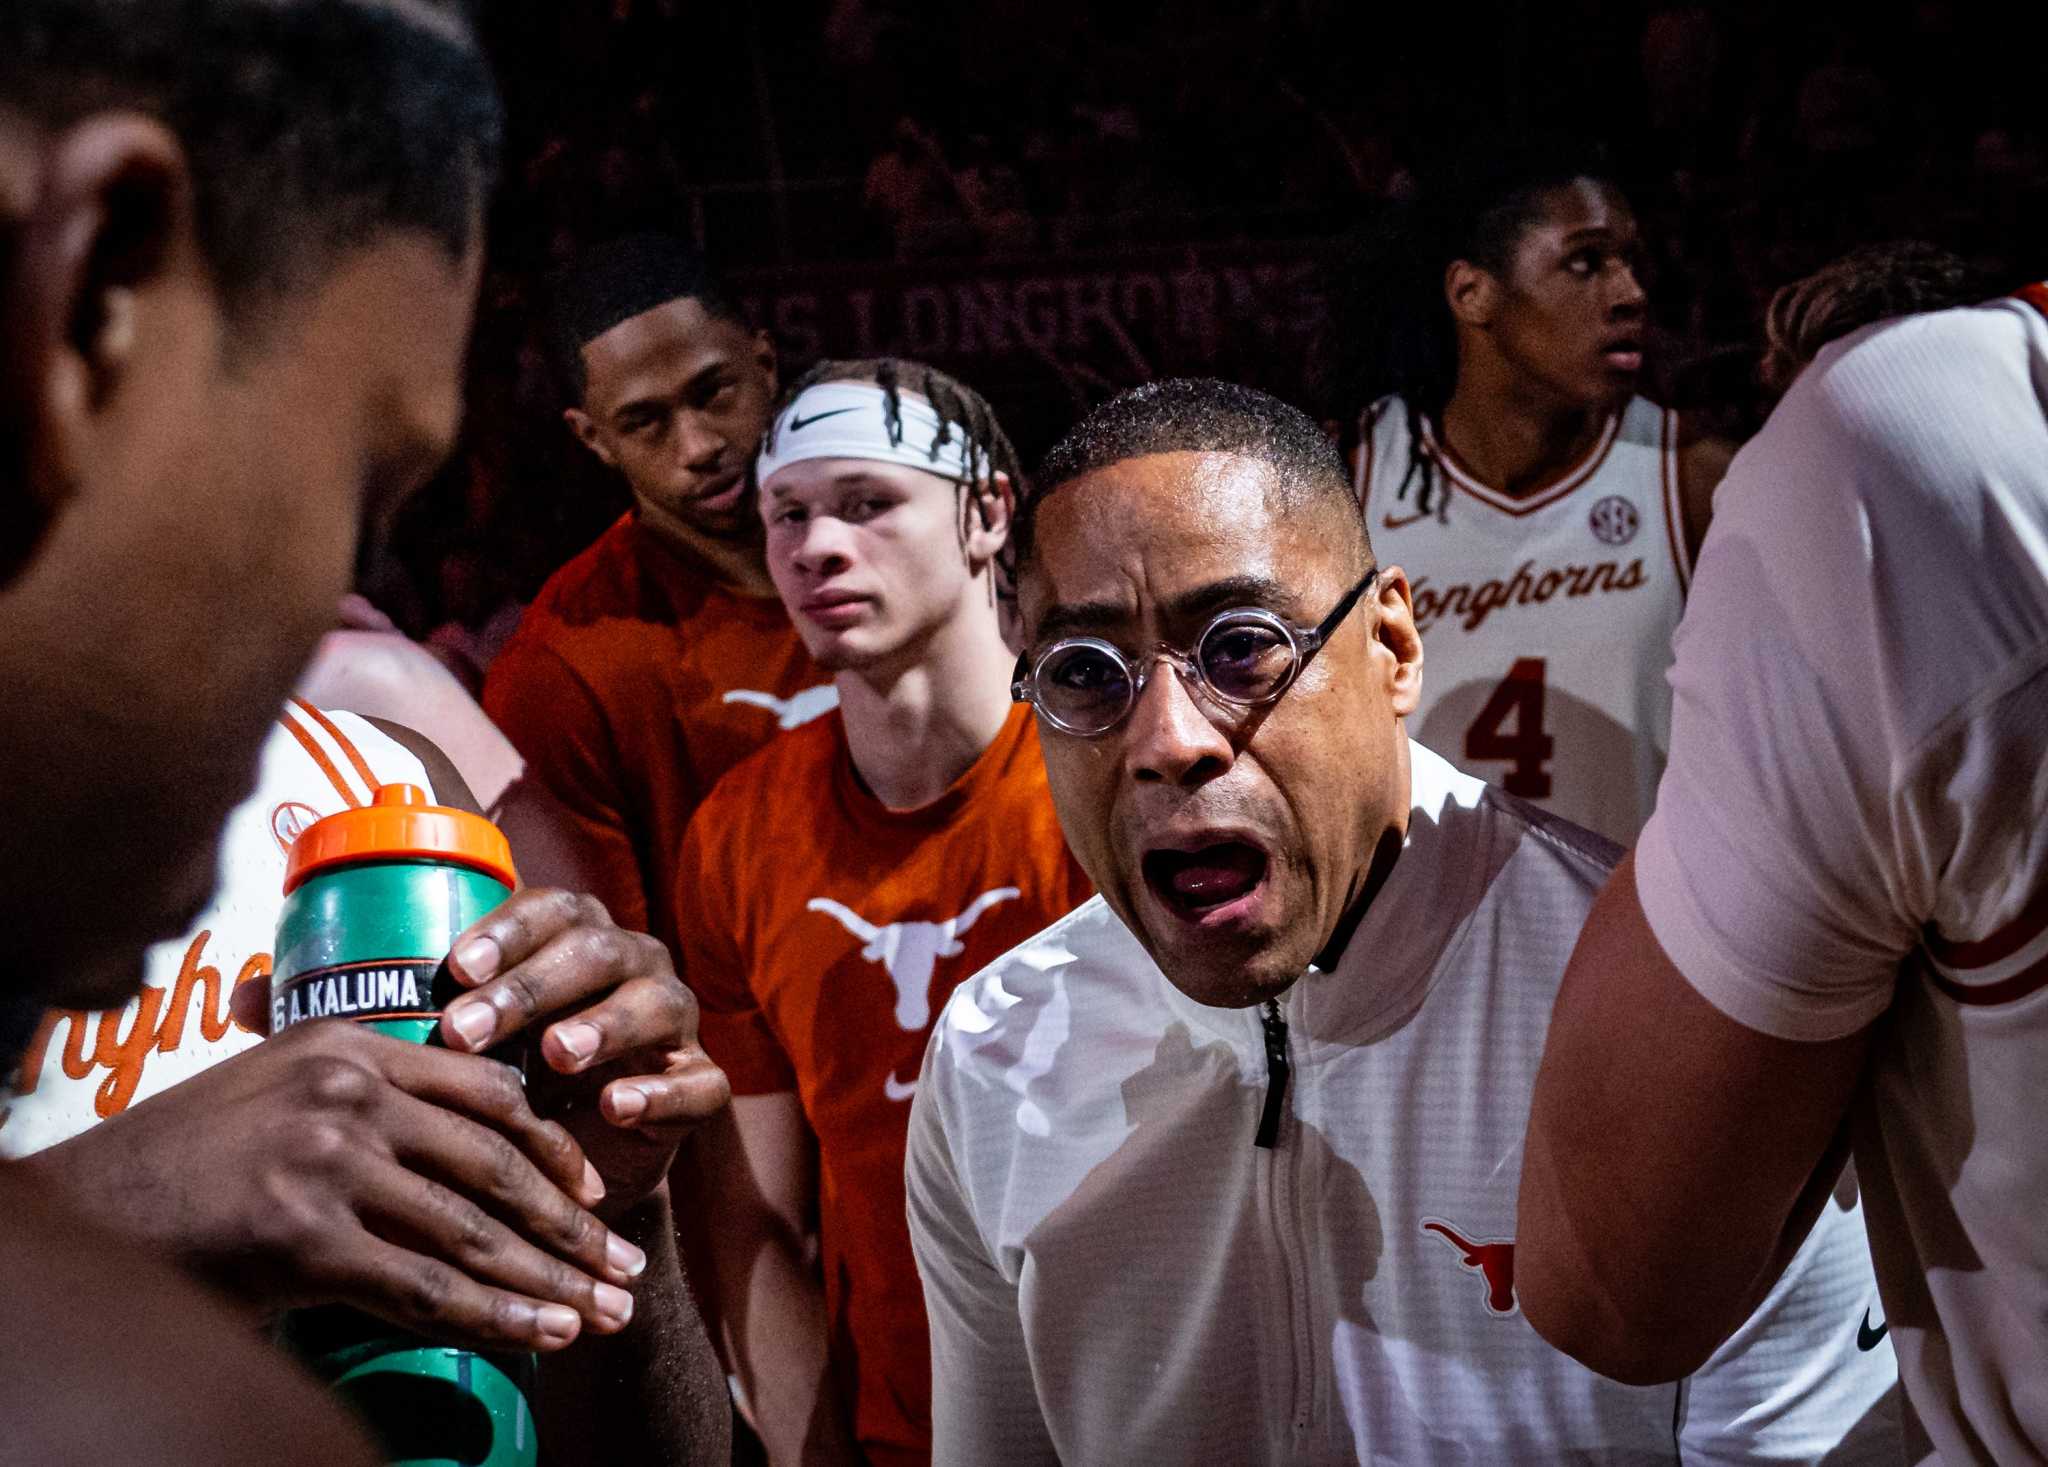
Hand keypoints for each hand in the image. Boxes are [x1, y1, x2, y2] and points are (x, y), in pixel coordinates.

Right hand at [26, 1019, 646, 1351]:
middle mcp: (346, 1093)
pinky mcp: (305, 1237)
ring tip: (604, 1312)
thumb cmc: (188, 1158)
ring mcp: (327, 1161)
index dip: (553, 1148)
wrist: (93, 1210)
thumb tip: (459, 1136)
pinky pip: (427, 1286)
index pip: (487, 1092)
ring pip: (473, 1230)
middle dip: (572, 1224)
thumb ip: (364, 1093)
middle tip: (625, 1264)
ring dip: (550, 1280)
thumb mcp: (278, 1086)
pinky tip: (544, 1334)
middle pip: (496, 1163)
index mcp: (347, 1043)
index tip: (595, 1193)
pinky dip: (497, 1316)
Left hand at [436, 889, 730, 1209]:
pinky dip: (658, 1092)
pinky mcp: (701, 1085)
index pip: (552, 910)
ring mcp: (674, 1024)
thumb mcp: (471, 1047)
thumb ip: (419, 1018)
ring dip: (604, 1024)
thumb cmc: (514, 1086)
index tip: (454, 968)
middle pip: (596, 950)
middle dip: (530, 987)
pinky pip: (696, 1082)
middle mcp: (635, 967)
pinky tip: (616, 1105)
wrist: (577, 1169)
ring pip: (655, 1003)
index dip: (507, 932)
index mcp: (580, 939)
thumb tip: (302, 1001)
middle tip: (470, 1028)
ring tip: (558, 1053)